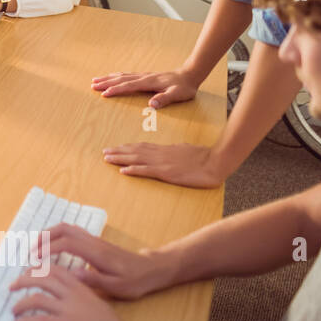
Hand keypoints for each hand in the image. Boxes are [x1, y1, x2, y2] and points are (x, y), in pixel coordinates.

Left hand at [9, 265, 141, 320]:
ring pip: (37, 298)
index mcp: (81, 287)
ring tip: (13, 310)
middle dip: (23, 280)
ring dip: (21, 304)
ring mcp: (71, 310)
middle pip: (42, 278)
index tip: (26, 272)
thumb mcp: (95, 304)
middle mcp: (74, 294)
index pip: (55, 269)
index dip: (38, 268)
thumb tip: (61, 296)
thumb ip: (79, 296)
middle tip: (12, 287)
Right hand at [32, 223, 172, 299]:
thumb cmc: (135, 281)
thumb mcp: (117, 287)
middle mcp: (93, 242)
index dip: (48, 249)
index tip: (36, 259)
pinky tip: (52, 246)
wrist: (151, 269)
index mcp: (97, 253)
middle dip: (44, 238)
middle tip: (31, 253)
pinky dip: (57, 235)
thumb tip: (70, 274)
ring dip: (49, 234)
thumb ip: (94, 280)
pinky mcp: (94, 241)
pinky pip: (71, 231)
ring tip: (37, 249)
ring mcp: (94, 239)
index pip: (67, 243)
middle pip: (63, 229)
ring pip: (67, 228)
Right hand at [90, 69, 197, 108]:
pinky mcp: (145, 76)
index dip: (115, 90)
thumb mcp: (178, 95)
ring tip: (95, 80)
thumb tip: (151, 105)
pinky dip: (116, 76)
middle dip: (106, 82)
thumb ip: (165, 99)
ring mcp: (143, 75)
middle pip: (121, 79)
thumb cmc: (184, 87)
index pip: (128, 86)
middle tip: (92, 85)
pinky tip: (112, 76)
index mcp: (148, 82)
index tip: (104, 94)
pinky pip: (127, 75)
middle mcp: (143, 77)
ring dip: (108, 78)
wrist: (190, 75)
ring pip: (122, 76)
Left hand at [102, 142, 224, 187]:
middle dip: (118, 152)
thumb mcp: (186, 150)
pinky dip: (133, 170)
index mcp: (165, 149)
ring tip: (107, 159)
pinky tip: (123, 171)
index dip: (127, 148)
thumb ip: (175, 151)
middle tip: (104, 152)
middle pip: (134, 152)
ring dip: (120, 159)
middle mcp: (160, 154)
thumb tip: (171, 151)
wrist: (215, 161)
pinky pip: (146, 171)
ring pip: (136, 159)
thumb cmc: (203, 156)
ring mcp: (162, 163)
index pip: (141, 147)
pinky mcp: (166, 172)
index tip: (116, 148)